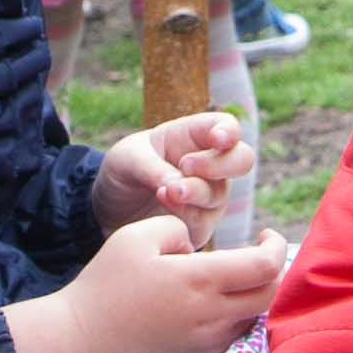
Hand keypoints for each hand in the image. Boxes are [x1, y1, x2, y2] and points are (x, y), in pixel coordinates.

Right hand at [20, 212, 283, 352]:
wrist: (77, 343)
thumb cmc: (103, 285)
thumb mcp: (134, 236)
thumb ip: (177, 228)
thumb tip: (197, 248)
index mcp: (200, 282)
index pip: (266, 267)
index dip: (276, 246)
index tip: (265, 234)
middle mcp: (211, 317)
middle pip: (272, 297)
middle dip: (276, 271)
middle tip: (260, 255)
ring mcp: (205, 344)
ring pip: (255, 319)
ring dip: (256, 296)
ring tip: (235, 278)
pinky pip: (232, 338)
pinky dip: (236, 318)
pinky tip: (215, 305)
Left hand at [92, 110, 250, 232]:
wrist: (110, 208)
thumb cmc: (124, 170)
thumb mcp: (128, 159)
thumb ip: (152, 168)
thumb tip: (178, 187)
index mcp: (195, 136)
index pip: (227, 127)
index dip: (229, 131)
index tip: (217, 139)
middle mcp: (211, 166)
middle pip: (242, 160)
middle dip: (219, 164)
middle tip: (186, 165)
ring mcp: (209, 197)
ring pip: (220, 195)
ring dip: (195, 192)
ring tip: (165, 191)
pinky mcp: (201, 226)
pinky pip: (204, 224)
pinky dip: (184, 216)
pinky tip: (163, 207)